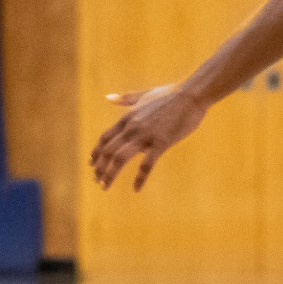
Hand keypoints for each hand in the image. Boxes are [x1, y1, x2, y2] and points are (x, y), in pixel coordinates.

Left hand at [91, 84, 205, 190]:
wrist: (191, 95)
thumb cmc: (170, 94)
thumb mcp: (143, 95)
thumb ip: (125, 99)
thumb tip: (107, 98)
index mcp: (127, 118)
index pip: (105, 138)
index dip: (96, 152)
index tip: (91, 164)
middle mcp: (132, 128)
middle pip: (108, 151)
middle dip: (99, 167)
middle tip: (95, 180)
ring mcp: (145, 136)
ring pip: (120, 158)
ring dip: (109, 174)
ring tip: (104, 186)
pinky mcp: (161, 142)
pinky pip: (147, 164)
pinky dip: (140, 178)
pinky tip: (136, 188)